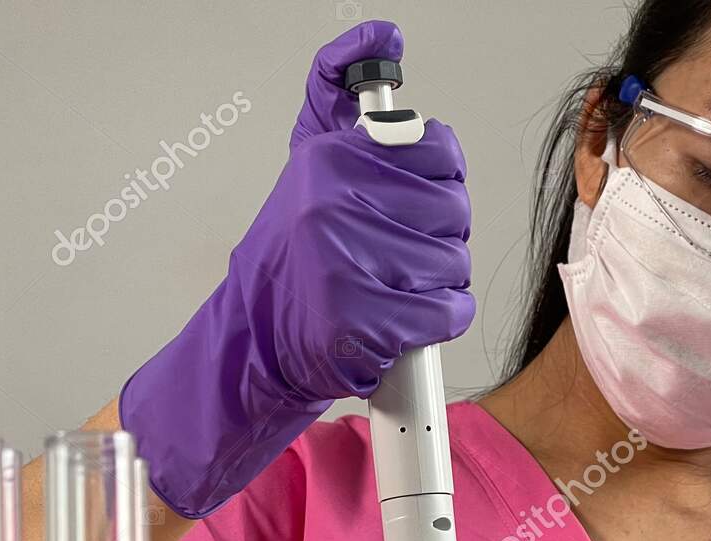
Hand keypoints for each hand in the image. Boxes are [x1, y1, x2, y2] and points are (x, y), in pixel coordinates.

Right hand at [119, 20, 473, 517]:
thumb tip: (381, 33)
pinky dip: (438, 320)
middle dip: (438, 239)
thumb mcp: (308, 160)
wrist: (257, 337)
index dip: (439, 183)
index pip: (440, 153)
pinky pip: (448, 310)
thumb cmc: (292, 255)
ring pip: (453, 264)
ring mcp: (350, 264)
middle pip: (453, 213)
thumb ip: (338, 95)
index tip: (415, 203)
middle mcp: (337, 205)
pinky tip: (406, 318)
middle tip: (401, 254)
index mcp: (332, 160)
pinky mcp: (365, 320)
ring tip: (396, 287)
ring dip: (437, 283)